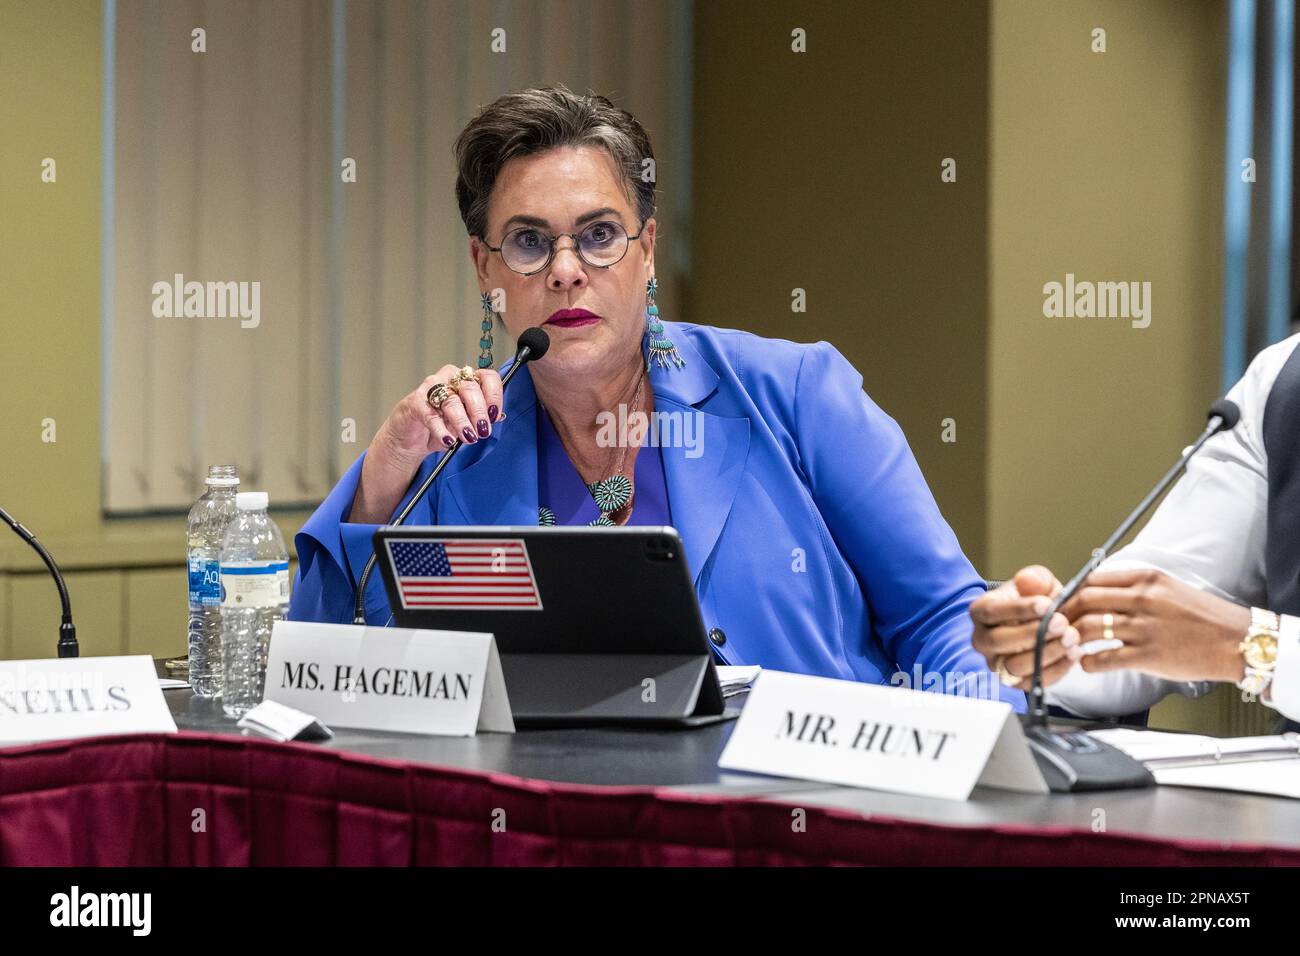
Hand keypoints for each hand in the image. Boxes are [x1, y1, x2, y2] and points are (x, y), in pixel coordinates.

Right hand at [351, 365, 503, 522]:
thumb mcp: (466, 423)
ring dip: (462, 422)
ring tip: (468, 438)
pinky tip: (448, 440)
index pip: (487, 377)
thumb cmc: (441, 424)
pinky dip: (441, 429)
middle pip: (470, 388)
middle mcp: (450, 378)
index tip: (495, 415)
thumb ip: (481, 418)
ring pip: (452, 401)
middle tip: (482, 431)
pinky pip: (431, 414)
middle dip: (479, 412)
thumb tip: (498, 417)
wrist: (412, 437)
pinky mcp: (416, 402)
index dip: (494, 396)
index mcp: (467, 379)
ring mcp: (431, 387)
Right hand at [969, 565, 1082, 690]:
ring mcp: (997, 664)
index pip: (992, 611)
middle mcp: (982, 640)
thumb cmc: (1037, 600)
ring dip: (1047, 653)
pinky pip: (1033, 682)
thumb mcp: (1038, 582)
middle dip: (1034, 633)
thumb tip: (1026, 580)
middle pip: (999, 642)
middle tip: (1062, 622)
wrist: (1047, 623)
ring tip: (1072, 638)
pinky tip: (1074, 653)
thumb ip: (1034, 578)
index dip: (1019, 609)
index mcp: (981, 611)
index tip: (1047, 605)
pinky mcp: (1015, 682)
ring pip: (1016, 666)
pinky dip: (1057, 669)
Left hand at [1058, 568, 1249, 682]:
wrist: (1237, 641)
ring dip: (1070, 638)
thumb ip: (1135, 587)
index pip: (1092, 580)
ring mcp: (1144, 628)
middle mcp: (1142, 599)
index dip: (1071, 593)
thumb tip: (1098, 591)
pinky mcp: (1148, 655)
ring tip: (1067, 645)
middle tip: (1054, 625)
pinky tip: (1086, 664)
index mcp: (1146, 579)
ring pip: (1088, 628)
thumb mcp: (1169, 588)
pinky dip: (1088, 662)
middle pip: (1083, 601)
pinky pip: (1104, 658)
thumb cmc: (1204, 617)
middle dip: (1062, 614)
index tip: (1063, 603)